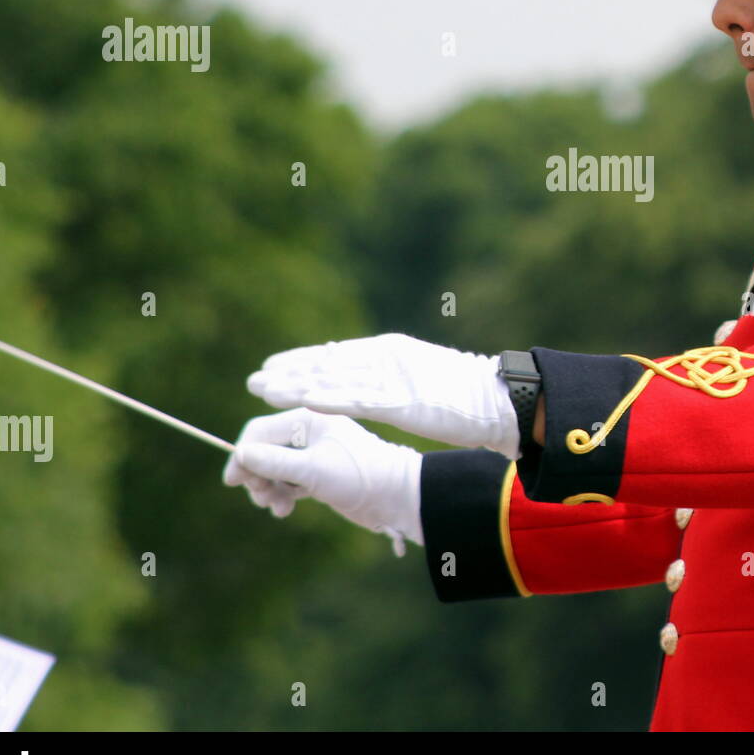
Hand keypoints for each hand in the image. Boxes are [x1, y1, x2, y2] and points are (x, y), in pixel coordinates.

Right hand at [223, 407, 422, 555]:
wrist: (397, 496)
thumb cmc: (358, 476)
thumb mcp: (312, 470)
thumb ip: (275, 462)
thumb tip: (240, 454)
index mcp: (309, 417)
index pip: (260, 431)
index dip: (243, 455)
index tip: (234, 483)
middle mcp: (309, 430)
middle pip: (263, 450)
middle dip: (257, 476)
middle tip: (263, 498)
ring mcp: (314, 452)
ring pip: (273, 468)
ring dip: (268, 489)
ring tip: (277, 508)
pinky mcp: (319, 473)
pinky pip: (287, 481)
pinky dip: (282, 494)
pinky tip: (285, 509)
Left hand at [246, 333, 520, 459]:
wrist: (499, 398)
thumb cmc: (464, 396)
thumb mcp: (420, 381)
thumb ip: (391, 380)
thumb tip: (367, 383)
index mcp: (391, 352)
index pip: (337, 355)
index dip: (303, 362)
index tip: (272, 368)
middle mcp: (387, 358)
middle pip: (329, 364)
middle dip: (290, 372)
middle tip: (254, 380)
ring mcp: (394, 377)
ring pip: (336, 379)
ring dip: (298, 384)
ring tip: (265, 389)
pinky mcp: (404, 399)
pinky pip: (360, 400)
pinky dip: (331, 399)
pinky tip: (305, 401)